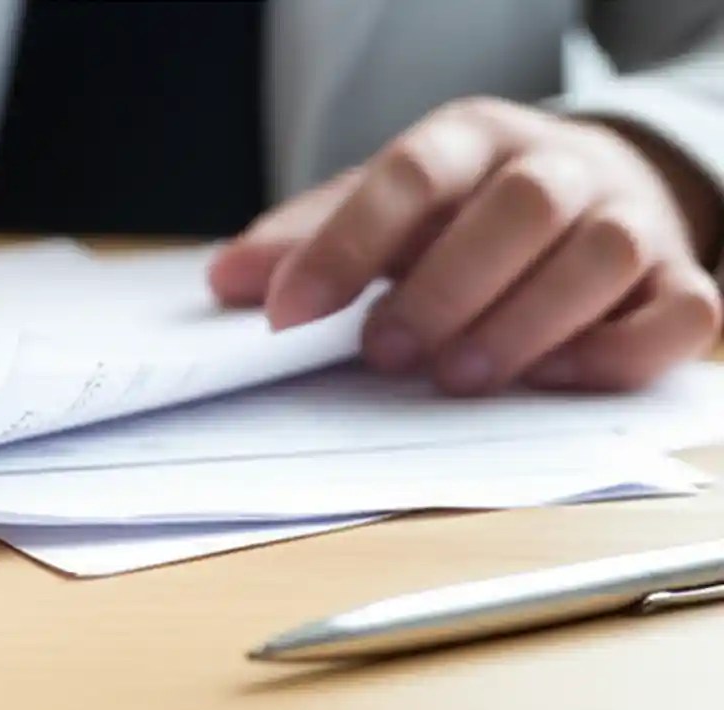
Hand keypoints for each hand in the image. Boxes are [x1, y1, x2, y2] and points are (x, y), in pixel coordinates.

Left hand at [210, 96, 723, 394]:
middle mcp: (560, 167)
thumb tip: (223, 284)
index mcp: (474, 139)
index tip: (287, 313)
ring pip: (605, 255)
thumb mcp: (381, 208)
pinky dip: (620, 354)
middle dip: (446, 288)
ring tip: (458, 377)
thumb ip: (307, 240)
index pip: (412, 175)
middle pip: (522, 207)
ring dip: (525, 324)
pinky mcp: (679, 279)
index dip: (345, 246)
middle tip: (384, 353)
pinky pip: (681, 314)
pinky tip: (553, 379)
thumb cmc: (465, 210)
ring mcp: (631, 220)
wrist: (587, 187)